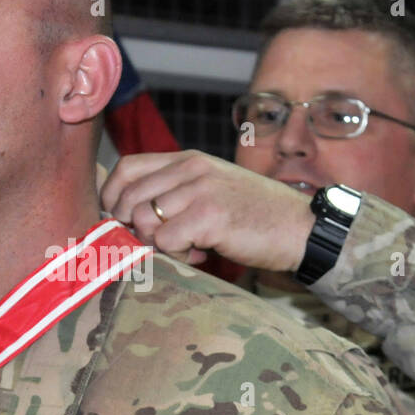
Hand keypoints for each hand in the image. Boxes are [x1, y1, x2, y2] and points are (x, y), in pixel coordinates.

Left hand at [100, 150, 313, 270]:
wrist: (301, 227)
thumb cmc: (255, 214)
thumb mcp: (212, 188)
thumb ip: (176, 193)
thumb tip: (131, 217)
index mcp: (189, 159)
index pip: (128, 167)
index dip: (112, 196)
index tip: (119, 219)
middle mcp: (192, 168)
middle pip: (130, 198)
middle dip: (134, 228)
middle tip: (161, 242)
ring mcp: (200, 190)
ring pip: (145, 222)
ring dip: (160, 244)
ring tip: (189, 246)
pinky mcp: (209, 216)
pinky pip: (165, 241)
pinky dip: (178, 255)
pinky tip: (203, 253)